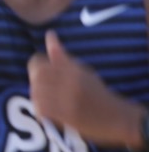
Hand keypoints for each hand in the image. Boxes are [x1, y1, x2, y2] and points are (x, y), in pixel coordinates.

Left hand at [28, 31, 139, 147]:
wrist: (116, 116)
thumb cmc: (97, 92)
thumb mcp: (82, 70)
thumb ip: (61, 56)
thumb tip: (49, 34)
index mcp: (73, 69)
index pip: (37, 62)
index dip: (35, 67)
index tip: (41, 73)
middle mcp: (70, 81)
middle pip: (35, 78)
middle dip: (35, 83)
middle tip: (43, 89)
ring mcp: (69, 98)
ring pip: (36, 93)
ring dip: (37, 97)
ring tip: (46, 100)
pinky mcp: (68, 115)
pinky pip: (42, 110)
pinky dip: (41, 111)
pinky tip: (48, 112)